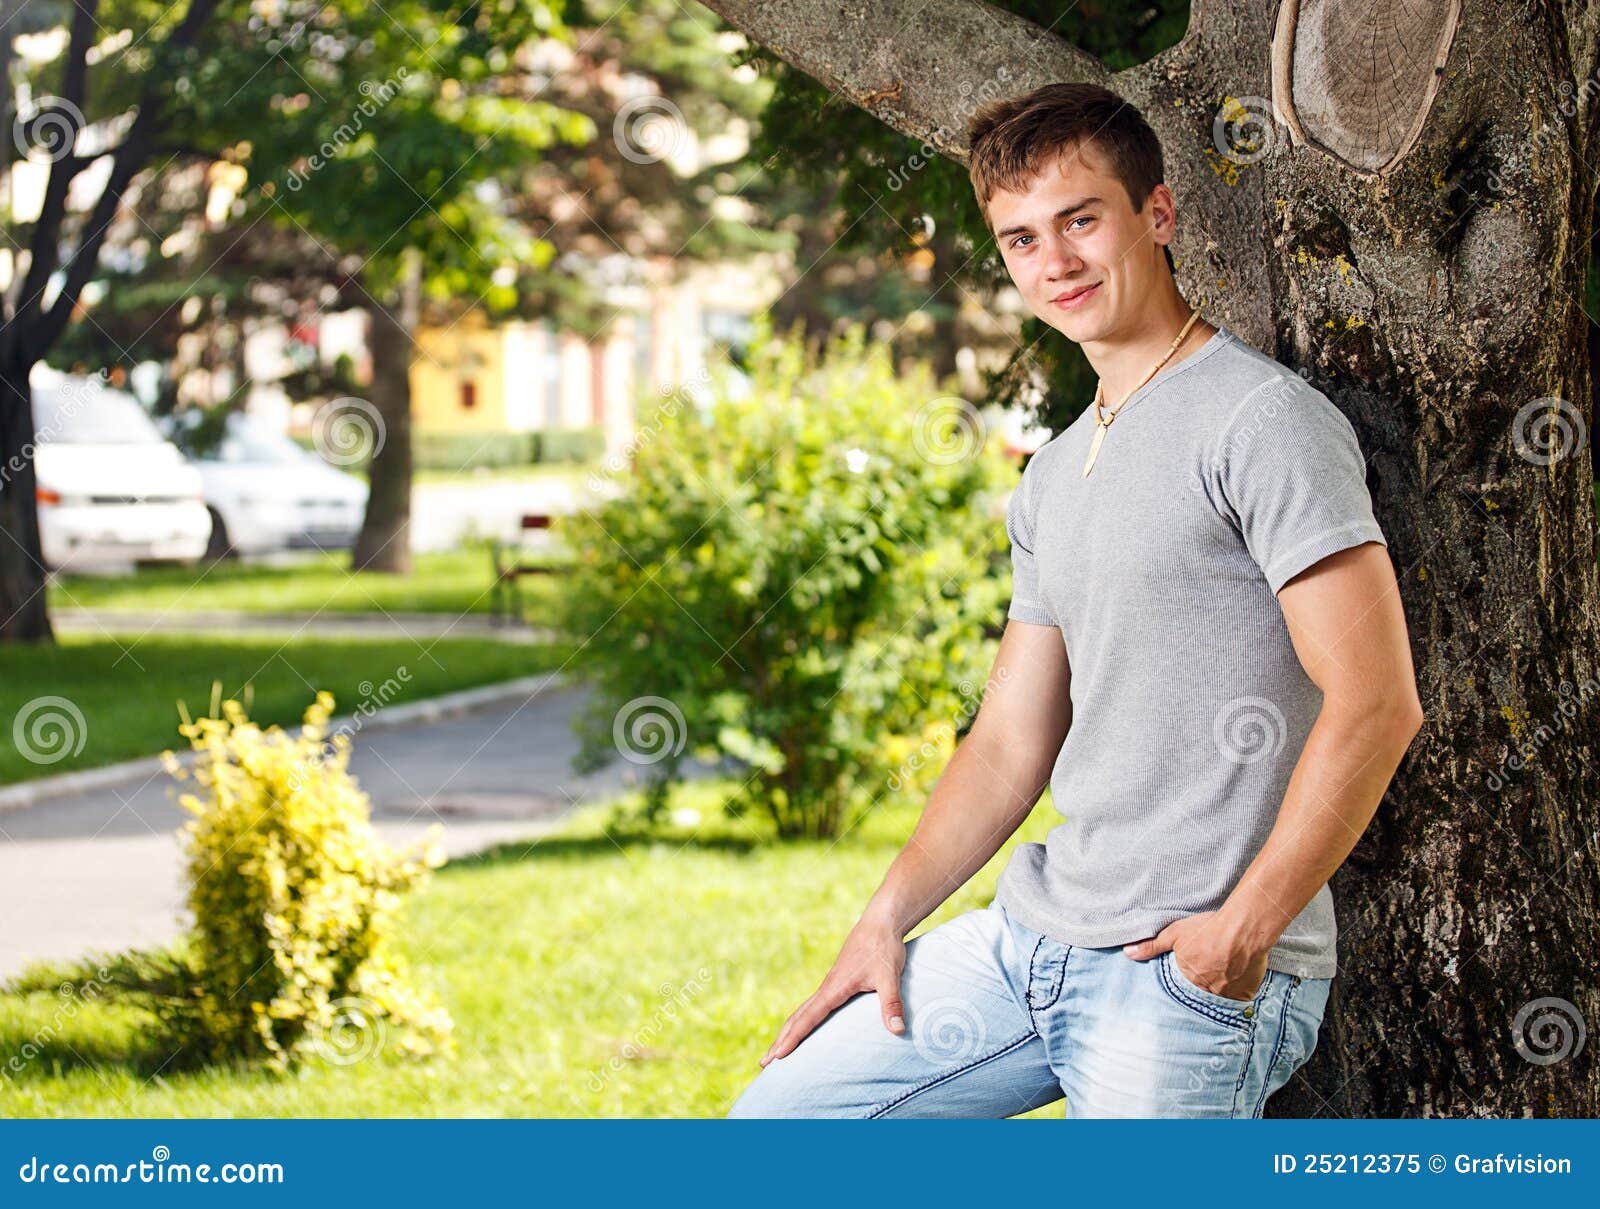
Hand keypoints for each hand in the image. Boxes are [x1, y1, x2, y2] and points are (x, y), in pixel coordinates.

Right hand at [760, 917, 905, 1065]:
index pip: (808, 1018)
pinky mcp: (837, 982)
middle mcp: (827, 987)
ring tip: (776, 1050)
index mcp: (834, 988)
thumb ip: (891, 1003)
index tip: (777, 1055)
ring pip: (802, 1011)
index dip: (792, 1038)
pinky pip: (813, 1006)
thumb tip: (898, 1031)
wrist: (881, 922)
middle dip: (781, 1040)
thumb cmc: (883, 947)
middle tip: (764, 1063)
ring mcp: (830, 984)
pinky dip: (801, 1020)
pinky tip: (804, 1027)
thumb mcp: (889, 976)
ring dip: (788, 1031)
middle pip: (797, 1017)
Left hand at [1121, 911, 1267, 1001]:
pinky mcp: (1245, 994)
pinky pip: (1238, 1001)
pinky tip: (1236, 981)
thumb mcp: (1175, 934)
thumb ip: (1152, 946)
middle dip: (1201, 988)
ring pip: (1219, 999)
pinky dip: (1236, 994)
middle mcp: (1205, 992)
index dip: (1185, 982)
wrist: (1243, 929)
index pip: (1181, 989)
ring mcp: (1226, 995)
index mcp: (1187, 979)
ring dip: (1218, 991)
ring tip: (1222, 978)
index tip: (1190, 976)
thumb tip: (1128, 953)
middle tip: (1207, 975)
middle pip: (1200, 995)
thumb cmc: (1208, 929)